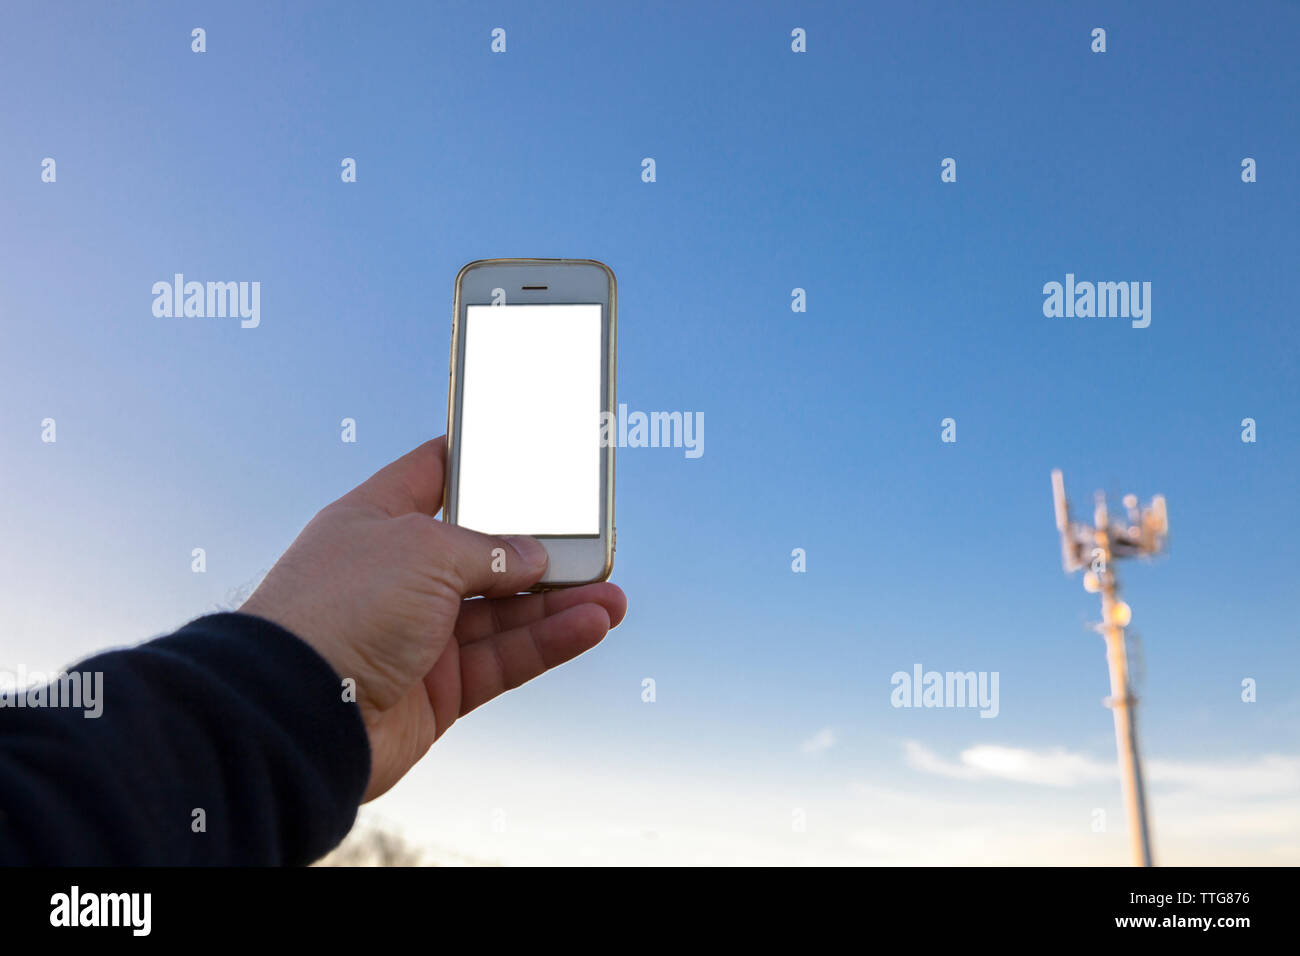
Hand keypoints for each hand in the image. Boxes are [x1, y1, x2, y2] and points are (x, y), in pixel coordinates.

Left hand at [240, 437, 625, 800]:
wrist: (295, 713)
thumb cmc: (339, 610)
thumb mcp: (423, 550)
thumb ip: (489, 551)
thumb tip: (533, 559)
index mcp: (377, 520)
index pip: (433, 474)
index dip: (480, 461)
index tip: (525, 450)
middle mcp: (398, 575)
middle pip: (484, 552)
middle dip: (539, 548)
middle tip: (590, 542)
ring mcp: (418, 633)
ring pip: (504, 612)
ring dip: (559, 603)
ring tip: (611, 596)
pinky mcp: (438, 689)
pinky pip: (504, 658)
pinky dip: (548, 642)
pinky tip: (590, 626)